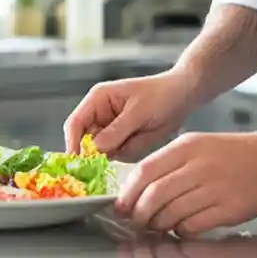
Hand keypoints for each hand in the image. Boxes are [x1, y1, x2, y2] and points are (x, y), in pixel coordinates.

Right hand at [63, 70, 200, 160]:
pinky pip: (120, 155)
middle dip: (103, 149)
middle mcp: (99, 116)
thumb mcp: (139, 111)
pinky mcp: (122, 141)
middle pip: (86, 142)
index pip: (75, 124)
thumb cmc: (161, 95)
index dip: (73, 143)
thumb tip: (94, 148)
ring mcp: (110, 130)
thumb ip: (116, 130)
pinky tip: (145, 137)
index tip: (78, 162)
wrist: (183, 96)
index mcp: (97, 100)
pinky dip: (131, 152)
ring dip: (122, 150)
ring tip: (142, 133)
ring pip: (105, 151)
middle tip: (121, 148)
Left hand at [115, 132, 256, 235]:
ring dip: (160, 224)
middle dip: (141, 213)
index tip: (122, 206)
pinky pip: (194, 225)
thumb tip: (137, 190)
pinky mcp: (230, 208)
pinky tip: (183, 227)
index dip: (129, 192)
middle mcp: (200, 165)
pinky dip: (182, 230)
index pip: (145, 171)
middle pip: (155, 195)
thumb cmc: (231, 154)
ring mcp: (216, 187)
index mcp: (186, 146)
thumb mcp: (196, 145)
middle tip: (138, 221)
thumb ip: (168, 163)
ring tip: (160, 225)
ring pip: (172, 213)